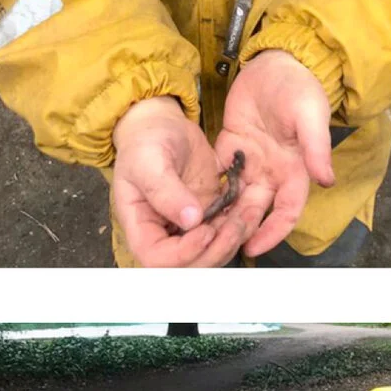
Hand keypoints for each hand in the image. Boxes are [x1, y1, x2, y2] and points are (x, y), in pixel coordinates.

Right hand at [111, 96, 259, 264]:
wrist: (163, 126)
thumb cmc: (146, 141)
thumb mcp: (149, 160)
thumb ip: (165, 190)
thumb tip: (190, 220)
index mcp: (141, 225)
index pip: (158, 259)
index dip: (184, 254)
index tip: (204, 229)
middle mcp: (165, 234)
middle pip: (191, 264)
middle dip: (217, 249)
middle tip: (233, 224)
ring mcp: (189, 229)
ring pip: (215, 252)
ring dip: (234, 239)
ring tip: (245, 214)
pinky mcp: (210, 219)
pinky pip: (227, 234)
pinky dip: (241, 227)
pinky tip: (248, 208)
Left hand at [220, 48, 336, 257]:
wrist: (277, 62)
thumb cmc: (299, 87)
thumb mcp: (309, 114)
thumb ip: (316, 147)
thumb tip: (327, 180)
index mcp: (295, 169)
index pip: (287, 210)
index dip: (273, 231)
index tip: (254, 247)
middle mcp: (274, 172)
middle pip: (258, 209)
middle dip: (241, 229)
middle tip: (216, 246)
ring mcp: (252, 161)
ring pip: (237, 196)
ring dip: (223, 213)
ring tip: (200, 231)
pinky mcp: (232, 147)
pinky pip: (219, 173)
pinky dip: (208, 187)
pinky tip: (189, 200)